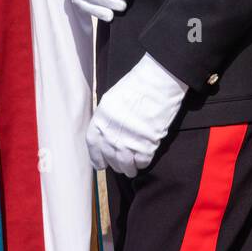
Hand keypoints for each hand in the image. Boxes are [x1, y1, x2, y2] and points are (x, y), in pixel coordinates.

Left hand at [87, 53, 187, 177]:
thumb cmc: (137, 86)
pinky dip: (143, 163)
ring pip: (125, 164)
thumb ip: (107, 119)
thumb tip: (108, 136)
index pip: (93, 146)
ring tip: (133, 169)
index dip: (96, 158)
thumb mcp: (112, 100)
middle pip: (110, 157)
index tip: (101, 165)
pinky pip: (142, 161)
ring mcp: (128, 140)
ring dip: (129, 169)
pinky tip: (144, 160)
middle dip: (115, 164)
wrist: (158, 81)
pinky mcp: (146, 144)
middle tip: (121, 166)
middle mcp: (111, 133)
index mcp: (101, 119)